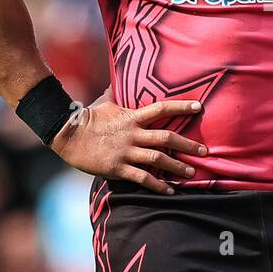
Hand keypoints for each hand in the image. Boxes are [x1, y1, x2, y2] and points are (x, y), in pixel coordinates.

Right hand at [50, 92, 206, 193]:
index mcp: (132, 117)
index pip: (162, 108)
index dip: (181, 106)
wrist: (67, 135)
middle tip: (205, 151)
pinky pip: (142, 178)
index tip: (199, 106)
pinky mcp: (117, 168)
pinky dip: (157, 184)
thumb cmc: (87, 118)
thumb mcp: (104, 103)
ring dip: (177, 167)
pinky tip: (169, 190)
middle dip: (188, 145)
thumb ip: (116, 94)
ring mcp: (125, 151)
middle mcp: (132, 134)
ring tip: (192, 173)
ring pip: (158, 159)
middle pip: (166, 138)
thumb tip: (116, 81)